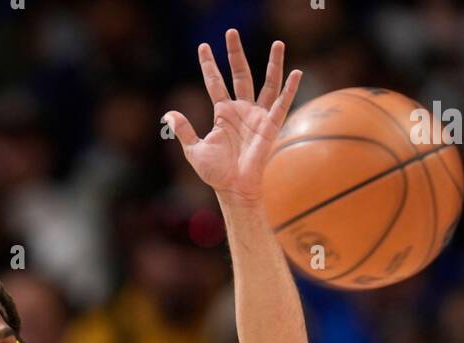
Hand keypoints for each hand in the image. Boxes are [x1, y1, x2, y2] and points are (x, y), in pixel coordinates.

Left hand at [163, 30, 300, 204]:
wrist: (234, 189)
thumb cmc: (216, 173)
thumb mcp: (194, 151)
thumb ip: (183, 131)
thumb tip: (168, 114)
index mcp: (223, 113)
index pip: (215, 82)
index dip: (209, 65)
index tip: (203, 46)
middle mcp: (241, 110)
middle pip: (240, 74)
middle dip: (236, 53)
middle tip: (231, 32)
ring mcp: (257, 116)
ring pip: (267, 83)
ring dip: (273, 64)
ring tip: (278, 43)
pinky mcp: (270, 126)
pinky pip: (282, 104)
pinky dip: (289, 89)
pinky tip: (296, 73)